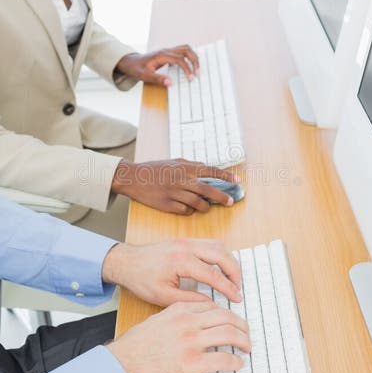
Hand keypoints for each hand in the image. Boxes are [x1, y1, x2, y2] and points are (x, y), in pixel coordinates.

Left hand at [102, 237, 241, 305]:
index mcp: (180, 261)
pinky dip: (220, 254)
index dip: (228, 287)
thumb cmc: (140, 279)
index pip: (213, 274)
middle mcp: (186, 246)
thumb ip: (190, 300)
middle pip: (222, 254)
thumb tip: (211, 304)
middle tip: (237, 288)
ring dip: (229, 261)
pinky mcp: (185, 240)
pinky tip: (220, 267)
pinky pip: (210, 243)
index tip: (236, 297)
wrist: (127, 262)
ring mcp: (186, 240)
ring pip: (218, 245)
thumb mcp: (164, 297)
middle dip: (234, 272)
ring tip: (232, 278)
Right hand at [107, 301, 250, 372]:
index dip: (227, 313)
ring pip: (229, 335)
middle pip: (226, 317)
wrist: (123, 363)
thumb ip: (177, 316)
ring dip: (243, 341)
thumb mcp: (157, 320)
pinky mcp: (193, 364)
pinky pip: (223, 359)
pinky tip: (237, 364)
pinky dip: (235, 361)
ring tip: (246, 347)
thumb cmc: (135, 345)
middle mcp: (188, 323)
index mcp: (179, 310)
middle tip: (246, 333)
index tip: (232, 320)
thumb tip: (196, 320)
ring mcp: (191, 343)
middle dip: (241, 325)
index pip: (212, 306)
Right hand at [112, 158, 241, 213]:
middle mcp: (181, 180)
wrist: (133, 178)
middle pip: (208, 190)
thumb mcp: (174, 161)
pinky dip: (189, 211)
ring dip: (205, 207)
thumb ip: (191, 165)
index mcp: (185, 167)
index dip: (226, 176)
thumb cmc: (155, 169)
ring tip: (207, 207)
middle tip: (230, 201)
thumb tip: (207, 168)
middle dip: (222, 197)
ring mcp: (174, 193)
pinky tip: (188, 208)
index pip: (211, 171)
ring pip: (197, 203)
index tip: (238, 181)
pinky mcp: (167, 205)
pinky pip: (185, 211)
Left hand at [115, 45, 198, 86]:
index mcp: (161, 55)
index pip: (179, 59)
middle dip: (194, 61)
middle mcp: (166, 50)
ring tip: (197, 69)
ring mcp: (167, 50)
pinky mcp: (168, 53)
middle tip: (198, 73)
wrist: (130, 61)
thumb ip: (157, 79)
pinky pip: (182, 51)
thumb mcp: (144, 76)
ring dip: (193, 57)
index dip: (187, 68)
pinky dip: (189, 57)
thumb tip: (170, 83)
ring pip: (185, 48)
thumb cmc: (136, 68)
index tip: (190, 78)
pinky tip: (189, 67)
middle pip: (186, 50)